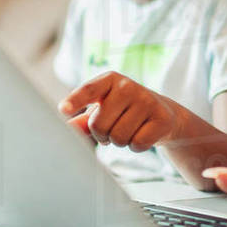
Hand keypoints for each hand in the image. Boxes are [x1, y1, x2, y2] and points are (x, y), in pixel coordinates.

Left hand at [59, 71, 178, 150]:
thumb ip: (83, 120)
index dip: (75, 100)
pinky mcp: (162, 118)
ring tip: (128, 130)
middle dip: (102, 135)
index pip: (89, 90)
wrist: (164, 113)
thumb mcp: (103, 109)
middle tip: (113, 128)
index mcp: (110, 79)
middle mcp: (128, 86)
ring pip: (118, 138)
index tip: (63, 109)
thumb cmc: (125, 111)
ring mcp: (147, 101)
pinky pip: (137, 144)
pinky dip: (136, 146)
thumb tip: (67, 129)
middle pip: (99, 124)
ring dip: (119, 141)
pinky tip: (142, 135)